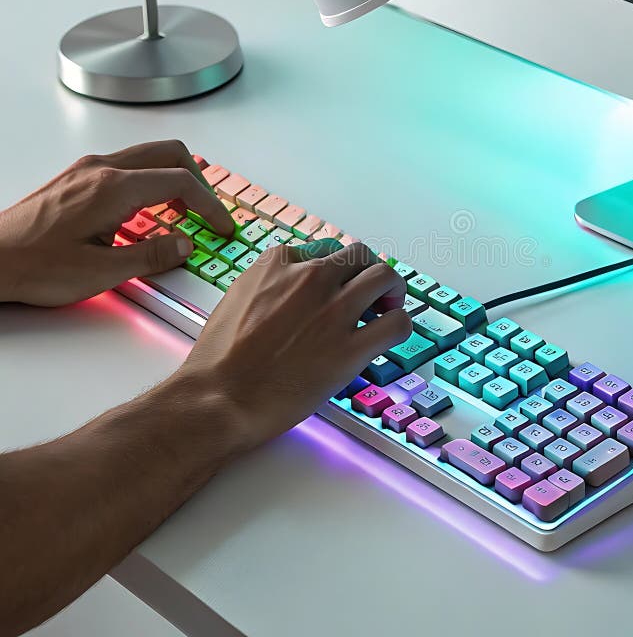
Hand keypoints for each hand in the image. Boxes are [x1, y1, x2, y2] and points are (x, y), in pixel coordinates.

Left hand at [0, 140, 233, 306]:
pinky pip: (128, 166)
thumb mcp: (102, 272)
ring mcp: (88, 169)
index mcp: (113, 188)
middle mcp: (101, 169)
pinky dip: (152, 182)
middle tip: (208, 214)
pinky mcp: (78, 177)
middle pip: (170, 154)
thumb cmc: (34, 265)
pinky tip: (149, 213)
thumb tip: (184, 245)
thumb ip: (152, 256)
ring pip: (149, 156)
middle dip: (198, 183)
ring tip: (184, 213)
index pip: (180, 182)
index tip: (220, 226)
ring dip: (175, 180)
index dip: (210, 205)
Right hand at [176, 240, 410, 450]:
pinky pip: (397, 323)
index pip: (325, 249)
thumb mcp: (237, 297)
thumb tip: (292, 288)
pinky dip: (399, 325)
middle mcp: (311, 278)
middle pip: (360, 255)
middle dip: (368, 271)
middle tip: (371, 293)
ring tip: (387, 308)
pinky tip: (388, 336)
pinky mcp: (351, 349)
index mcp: (278, 262)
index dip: (336, 271)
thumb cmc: (218, 358)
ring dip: (391, 291)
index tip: (337, 286)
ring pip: (385, 278)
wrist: (219, 398)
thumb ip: (270, 284)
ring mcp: (334, 311)